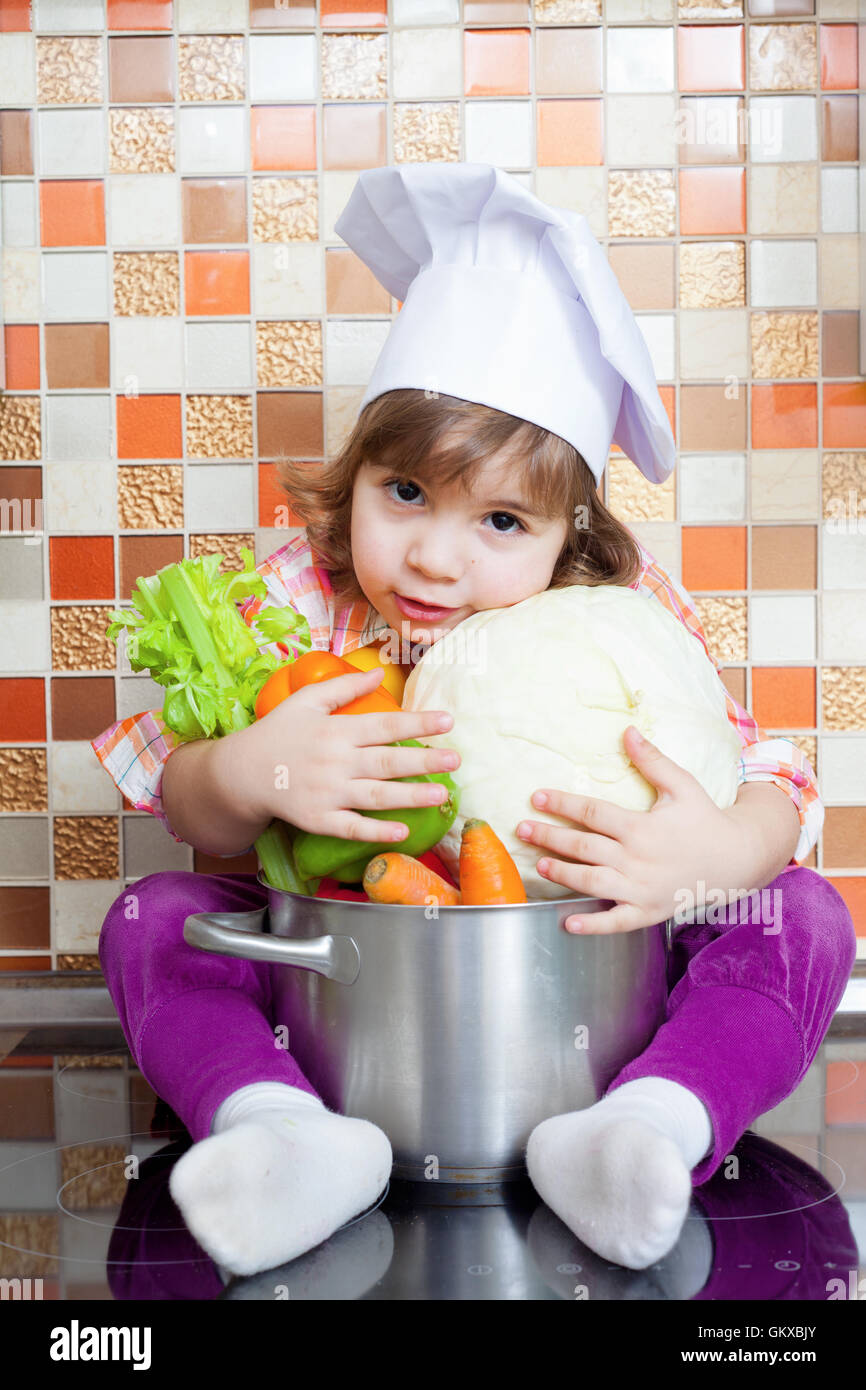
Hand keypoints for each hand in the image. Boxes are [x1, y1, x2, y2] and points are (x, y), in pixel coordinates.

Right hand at [222, 664, 460, 841]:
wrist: (241, 772)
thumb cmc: (279, 732)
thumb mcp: (306, 701)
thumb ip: (344, 687)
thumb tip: (379, 672)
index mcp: (335, 730)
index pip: (384, 725)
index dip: (417, 723)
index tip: (447, 721)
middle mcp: (335, 762)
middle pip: (387, 762)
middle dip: (424, 761)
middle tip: (456, 760)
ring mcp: (327, 794)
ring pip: (376, 796)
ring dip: (411, 796)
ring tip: (441, 794)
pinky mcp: (318, 820)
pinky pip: (352, 828)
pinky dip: (377, 832)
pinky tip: (403, 832)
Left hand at [515, 725, 747, 933]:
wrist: (737, 860)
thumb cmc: (705, 819)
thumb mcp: (682, 785)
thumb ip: (652, 760)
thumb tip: (626, 731)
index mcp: (641, 827)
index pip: (592, 812)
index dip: (562, 803)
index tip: (536, 797)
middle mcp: (638, 859)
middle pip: (584, 846)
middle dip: (549, 837)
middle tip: (521, 830)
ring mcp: (641, 888)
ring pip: (593, 882)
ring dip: (562, 874)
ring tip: (539, 865)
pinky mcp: (648, 912)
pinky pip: (616, 922)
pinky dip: (592, 925)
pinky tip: (567, 923)